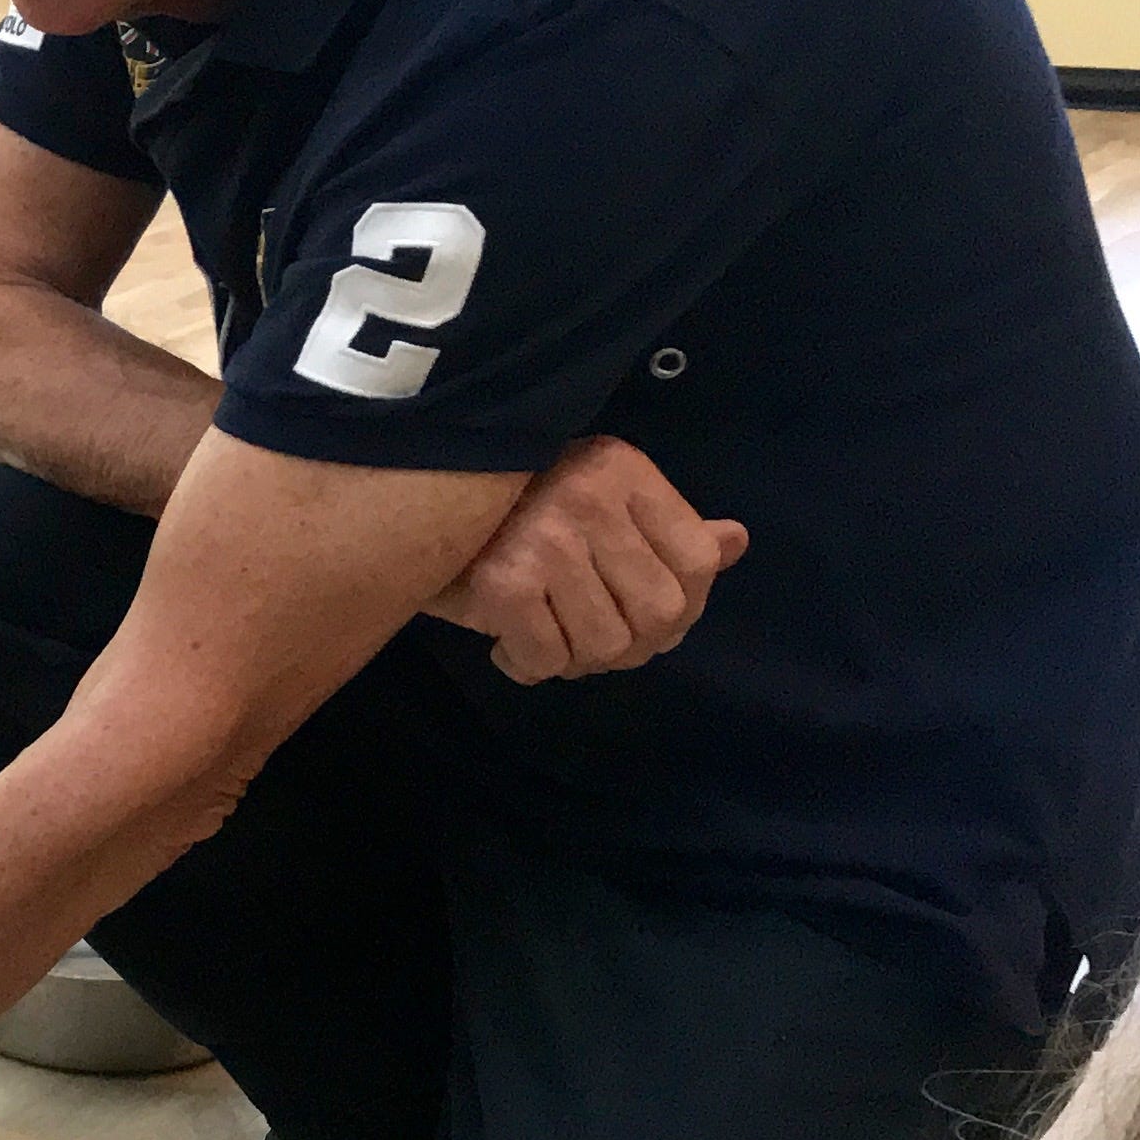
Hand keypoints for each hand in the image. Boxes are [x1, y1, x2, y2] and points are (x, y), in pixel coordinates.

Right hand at [423, 436, 746, 684]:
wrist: (404, 508)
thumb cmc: (508, 507)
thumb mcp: (597, 500)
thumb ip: (665, 527)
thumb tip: (735, 543)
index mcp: (624, 473)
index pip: (698, 560)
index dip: (685, 606)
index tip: (644, 615)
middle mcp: (592, 500)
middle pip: (660, 614)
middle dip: (631, 644)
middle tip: (592, 638)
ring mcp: (548, 541)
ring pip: (606, 646)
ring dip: (577, 659)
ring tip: (549, 638)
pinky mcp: (504, 583)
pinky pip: (548, 659)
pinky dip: (531, 666)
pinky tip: (509, 645)